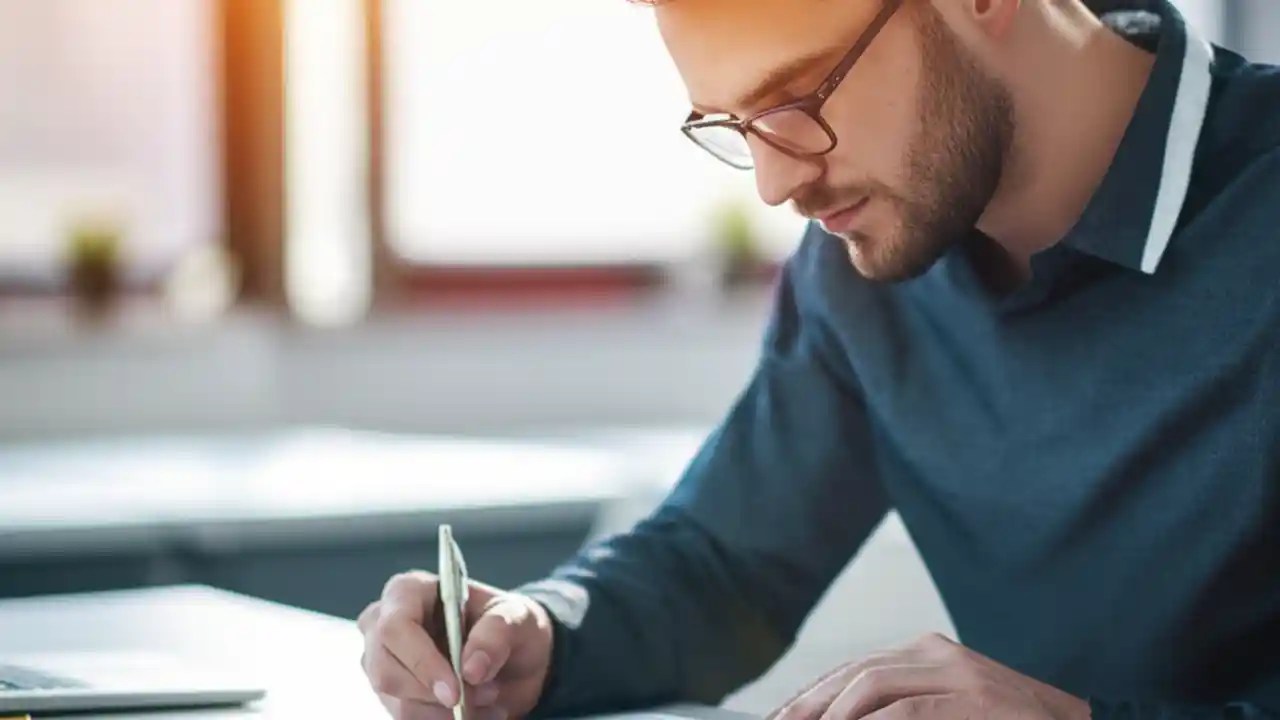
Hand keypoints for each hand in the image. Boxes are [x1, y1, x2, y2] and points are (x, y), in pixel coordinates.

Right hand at [359, 570, 554, 719]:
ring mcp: (384, 664)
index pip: (395, 627)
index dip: (421, 661)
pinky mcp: (394, 697)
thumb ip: (496, 633)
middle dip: (438, 694)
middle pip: (386, 672)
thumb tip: (471, 669)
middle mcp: (384, 626)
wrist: (513, 657)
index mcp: (408, 591)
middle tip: (487, 694)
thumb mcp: (516, 617)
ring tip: (491, 699)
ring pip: (401, 704)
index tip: (455, 691)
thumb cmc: (506, 624)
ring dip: (449, 712)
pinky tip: (478, 711)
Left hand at [771, 633, 1090, 719]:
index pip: (852, 670)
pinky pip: (909, 713)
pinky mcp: (979, 700)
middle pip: (853, 675)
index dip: (807, 697)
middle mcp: (940, 654)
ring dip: (831, 716)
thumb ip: (904, 710)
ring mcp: (962, 675)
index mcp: (929, 653)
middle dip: (807, 707)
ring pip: (872, 687)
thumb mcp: (952, 712)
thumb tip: (842, 716)